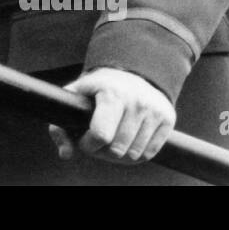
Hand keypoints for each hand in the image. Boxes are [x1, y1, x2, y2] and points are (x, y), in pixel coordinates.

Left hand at [48, 67, 175, 164]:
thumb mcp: (75, 98)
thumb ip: (60, 126)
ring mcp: (154, 110)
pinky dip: (137, 154)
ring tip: (112, 142)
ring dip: (120, 156)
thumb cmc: (98, 89)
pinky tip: (128, 142)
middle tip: (98, 142)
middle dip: (103, 152)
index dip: (88, 145)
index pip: (101, 135)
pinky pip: (150, 153)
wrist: (132, 73)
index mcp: (112, 93)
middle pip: (117, 149)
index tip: (85, 141)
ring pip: (134, 154)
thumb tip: (66, 154)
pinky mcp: (168, 118)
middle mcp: (136, 101)